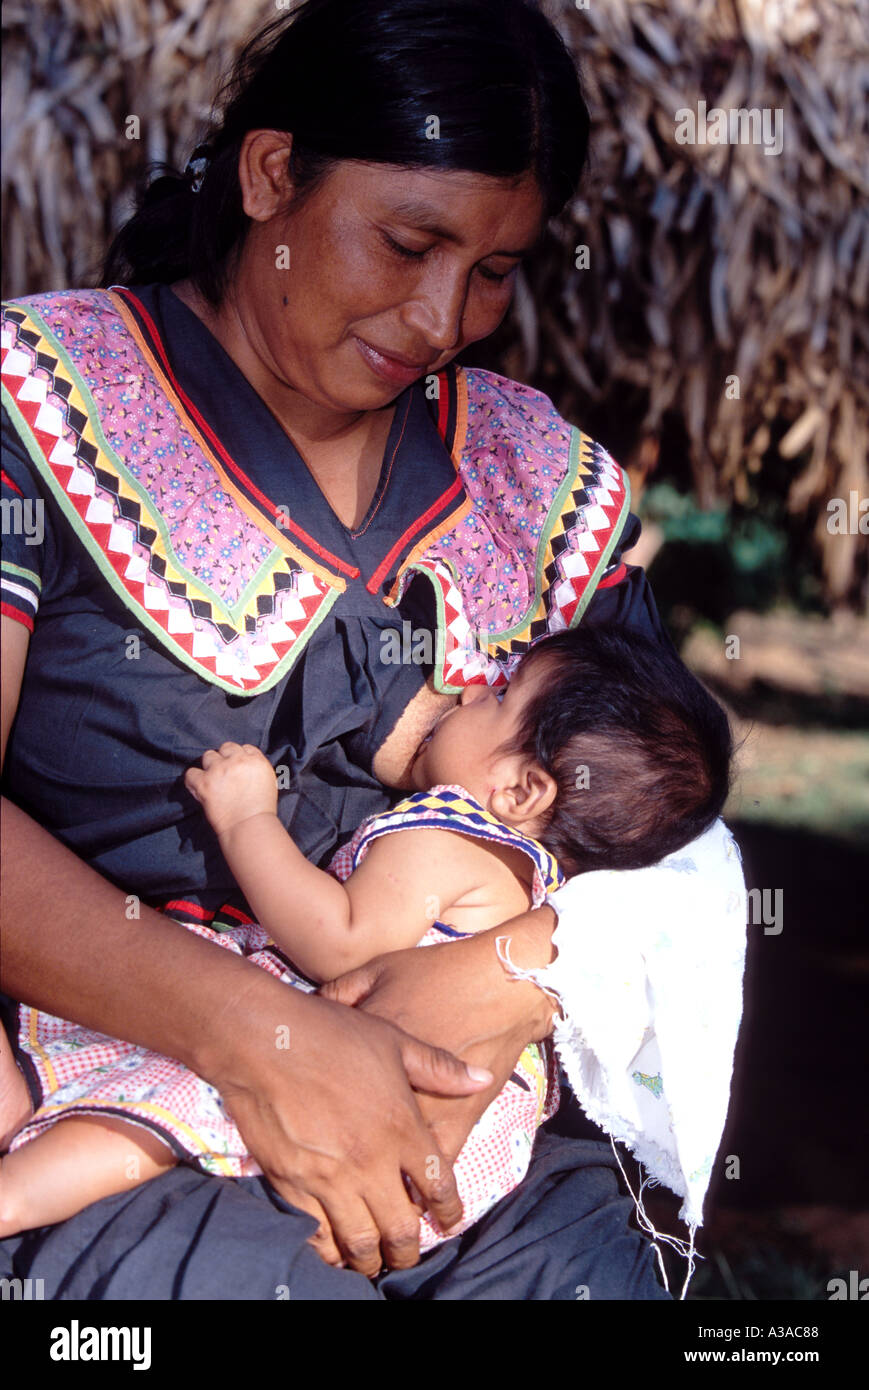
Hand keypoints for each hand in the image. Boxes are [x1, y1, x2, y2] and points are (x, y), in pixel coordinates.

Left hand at [184, 741, 277, 836]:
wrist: (250, 826)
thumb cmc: (262, 809)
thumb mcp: (269, 782)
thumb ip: (257, 768)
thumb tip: (247, 765)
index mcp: (255, 760)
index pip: (245, 748)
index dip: (240, 757)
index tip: (238, 767)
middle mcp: (237, 760)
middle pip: (226, 747)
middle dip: (225, 758)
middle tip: (225, 772)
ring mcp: (218, 770)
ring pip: (208, 755)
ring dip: (210, 766)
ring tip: (212, 779)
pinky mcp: (204, 783)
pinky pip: (191, 773)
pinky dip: (193, 779)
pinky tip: (199, 786)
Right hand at [205, 978, 492, 1277]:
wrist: (262, 1040)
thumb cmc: (330, 1033)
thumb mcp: (393, 1041)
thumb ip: (439, 1068)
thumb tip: (480, 1078)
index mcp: (402, 1127)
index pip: (438, 1185)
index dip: (448, 1210)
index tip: (448, 1221)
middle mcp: (370, 1161)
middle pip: (400, 1228)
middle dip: (409, 1250)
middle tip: (409, 1255)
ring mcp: (329, 1178)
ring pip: (360, 1242)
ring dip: (372, 1259)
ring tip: (374, 1262)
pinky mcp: (291, 1184)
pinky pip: (317, 1234)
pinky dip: (330, 1250)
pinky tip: (334, 1249)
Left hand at [321, 920, 556, 1174]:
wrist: (501, 983)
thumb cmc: (435, 972)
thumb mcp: (378, 970)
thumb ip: (339, 993)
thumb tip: (305, 1013)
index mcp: (366, 1046)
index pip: (323, 1082)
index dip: (309, 1096)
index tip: (301, 1109)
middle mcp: (394, 1086)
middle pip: (354, 1132)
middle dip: (337, 1147)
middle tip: (325, 1158)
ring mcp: (428, 1108)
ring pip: (394, 1161)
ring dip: (379, 1177)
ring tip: (365, 1188)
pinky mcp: (460, 1120)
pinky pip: (436, 1165)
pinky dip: (421, 1184)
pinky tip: (408, 1191)